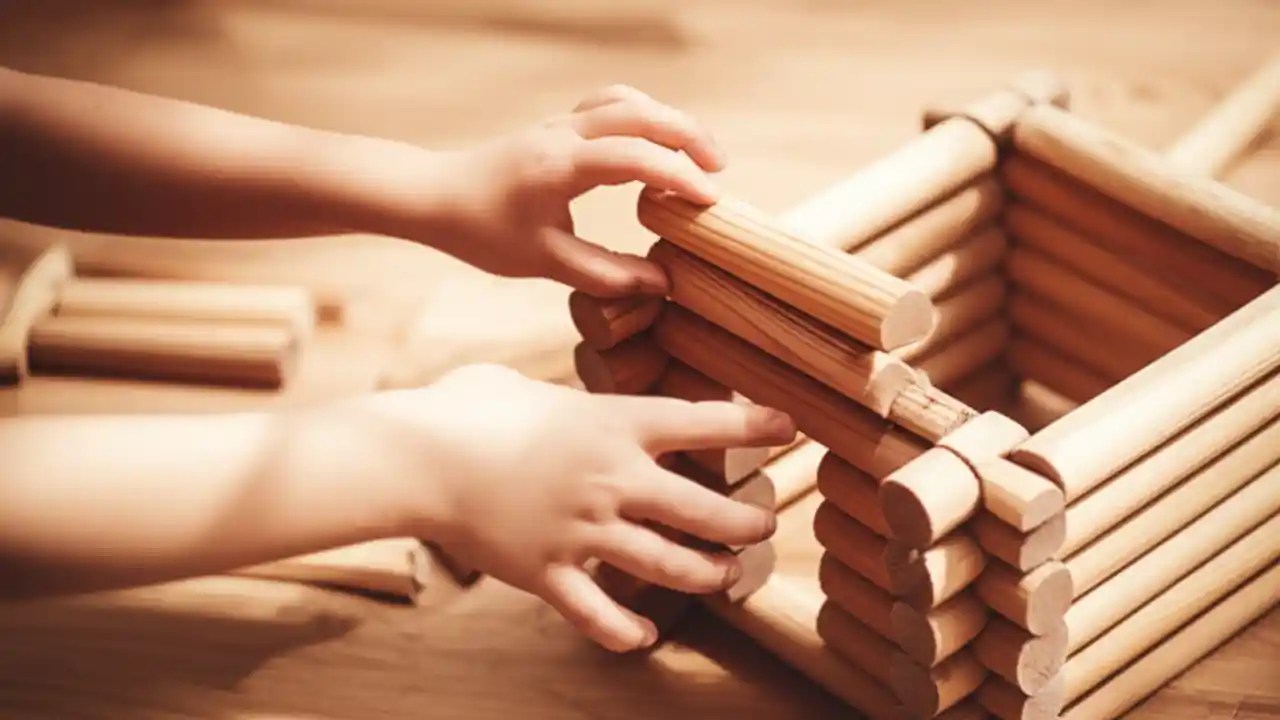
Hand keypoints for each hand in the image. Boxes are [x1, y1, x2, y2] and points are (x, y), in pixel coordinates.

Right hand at [367, 364, 794, 651]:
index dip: (754, 426)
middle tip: (762, 524)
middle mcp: (613, 480)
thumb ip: (563, 399)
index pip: (703, 422)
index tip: (790, 428)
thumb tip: (562, 402)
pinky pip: (599, 615)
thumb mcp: (525, 385)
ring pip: (671, 567)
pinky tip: (645, 637)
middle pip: (705, 510)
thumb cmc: (467, 407)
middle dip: (745, 522)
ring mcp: (584, 531)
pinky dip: (626, 632)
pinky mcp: (549, 572)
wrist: (417, 457)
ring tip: (725, 575)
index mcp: (613, 426)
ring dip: (708, 575)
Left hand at [424, 84, 725, 296]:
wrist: (434, 196)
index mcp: (560, 166)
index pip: (634, 157)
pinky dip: (643, 119)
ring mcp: (560, 124)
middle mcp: (564, 134)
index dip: (679, 175)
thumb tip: (661, 284)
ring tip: (696, 156)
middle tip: (719, 171)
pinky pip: (610, 106)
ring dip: (668, 122)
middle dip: (688, 136)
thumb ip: (604, 275)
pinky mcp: (557, 126)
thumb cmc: (481, 231)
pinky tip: (655, 147)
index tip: (710, 202)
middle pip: (640, 112)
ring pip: (627, 101)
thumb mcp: (543, 262)